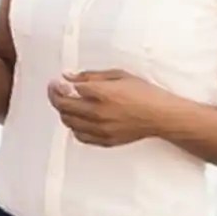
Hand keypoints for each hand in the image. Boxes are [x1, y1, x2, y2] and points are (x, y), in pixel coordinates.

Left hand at [47, 69, 174, 146]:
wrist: (161, 115)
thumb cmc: (144, 93)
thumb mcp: (118, 75)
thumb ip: (91, 76)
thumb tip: (69, 77)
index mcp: (101, 94)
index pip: (68, 90)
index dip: (58, 85)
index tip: (56, 82)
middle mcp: (98, 113)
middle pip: (64, 107)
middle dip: (55, 96)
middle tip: (55, 90)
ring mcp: (101, 129)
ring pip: (69, 122)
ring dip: (63, 112)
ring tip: (66, 103)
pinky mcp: (106, 140)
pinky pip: (80, 136)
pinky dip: (74, 127)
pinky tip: (77, 120)